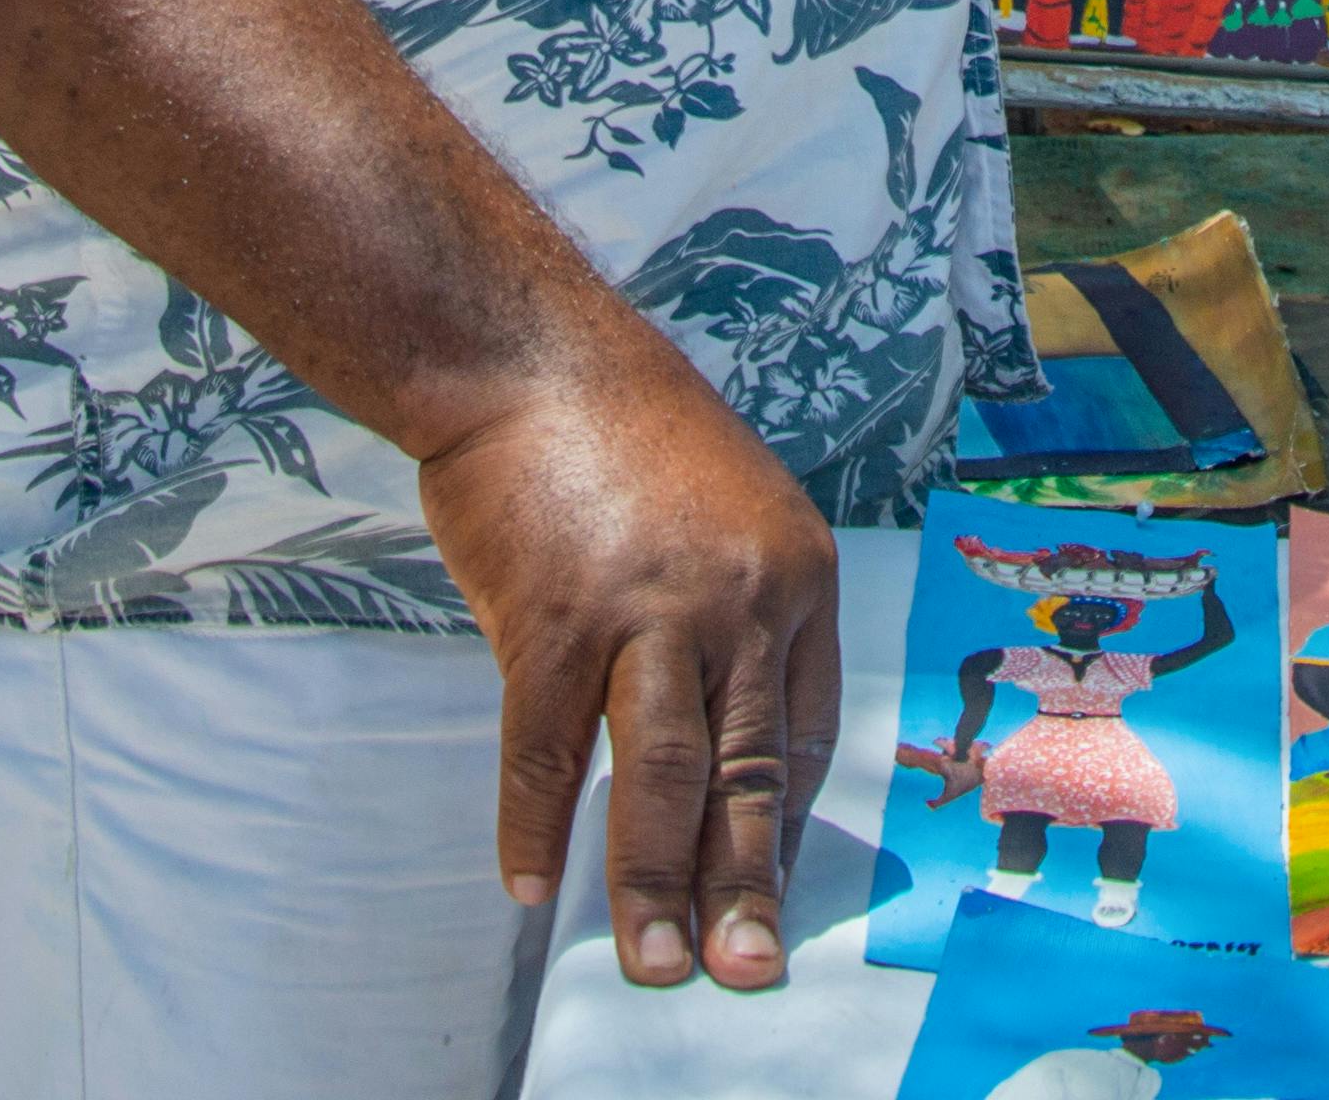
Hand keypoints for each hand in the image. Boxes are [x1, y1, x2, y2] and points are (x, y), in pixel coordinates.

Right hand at [417, 326, 838, 995]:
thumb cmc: (622, 436)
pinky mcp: (556, 620)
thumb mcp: (727, 514)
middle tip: (745, 974)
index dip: (781, 822)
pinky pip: (546, 749)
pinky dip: (532, 823)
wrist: (528, 354)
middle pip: (746, 772)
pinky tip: (527, 882)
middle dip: (742, 885)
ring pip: (662, 778)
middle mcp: (740, 599)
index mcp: (798, 576)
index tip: (765, 889)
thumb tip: (710, 737)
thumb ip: (733, 621)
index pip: (801, 731)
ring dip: (654, 883)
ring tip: (656, 965)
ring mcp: (648, 611)